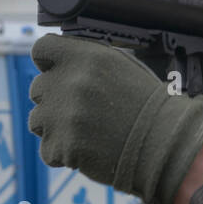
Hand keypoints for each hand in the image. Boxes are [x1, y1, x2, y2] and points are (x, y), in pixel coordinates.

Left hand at [28, 34, 202, 203]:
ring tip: (86, 132)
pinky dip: (64, 153)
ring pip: (37, 120)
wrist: (165, 143)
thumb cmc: (147, 104)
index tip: (59, 74)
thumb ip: (86, 60)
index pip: (42, 50)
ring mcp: (63, 115)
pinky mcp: (62, 145)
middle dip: (55, 99)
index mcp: (86, 57)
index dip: (49, 63)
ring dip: (56, 127)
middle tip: (84, 111)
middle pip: (37, 88)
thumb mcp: (121, 65)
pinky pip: (48, 150)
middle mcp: (70, 82)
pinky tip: (89, 149)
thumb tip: (59, 63)